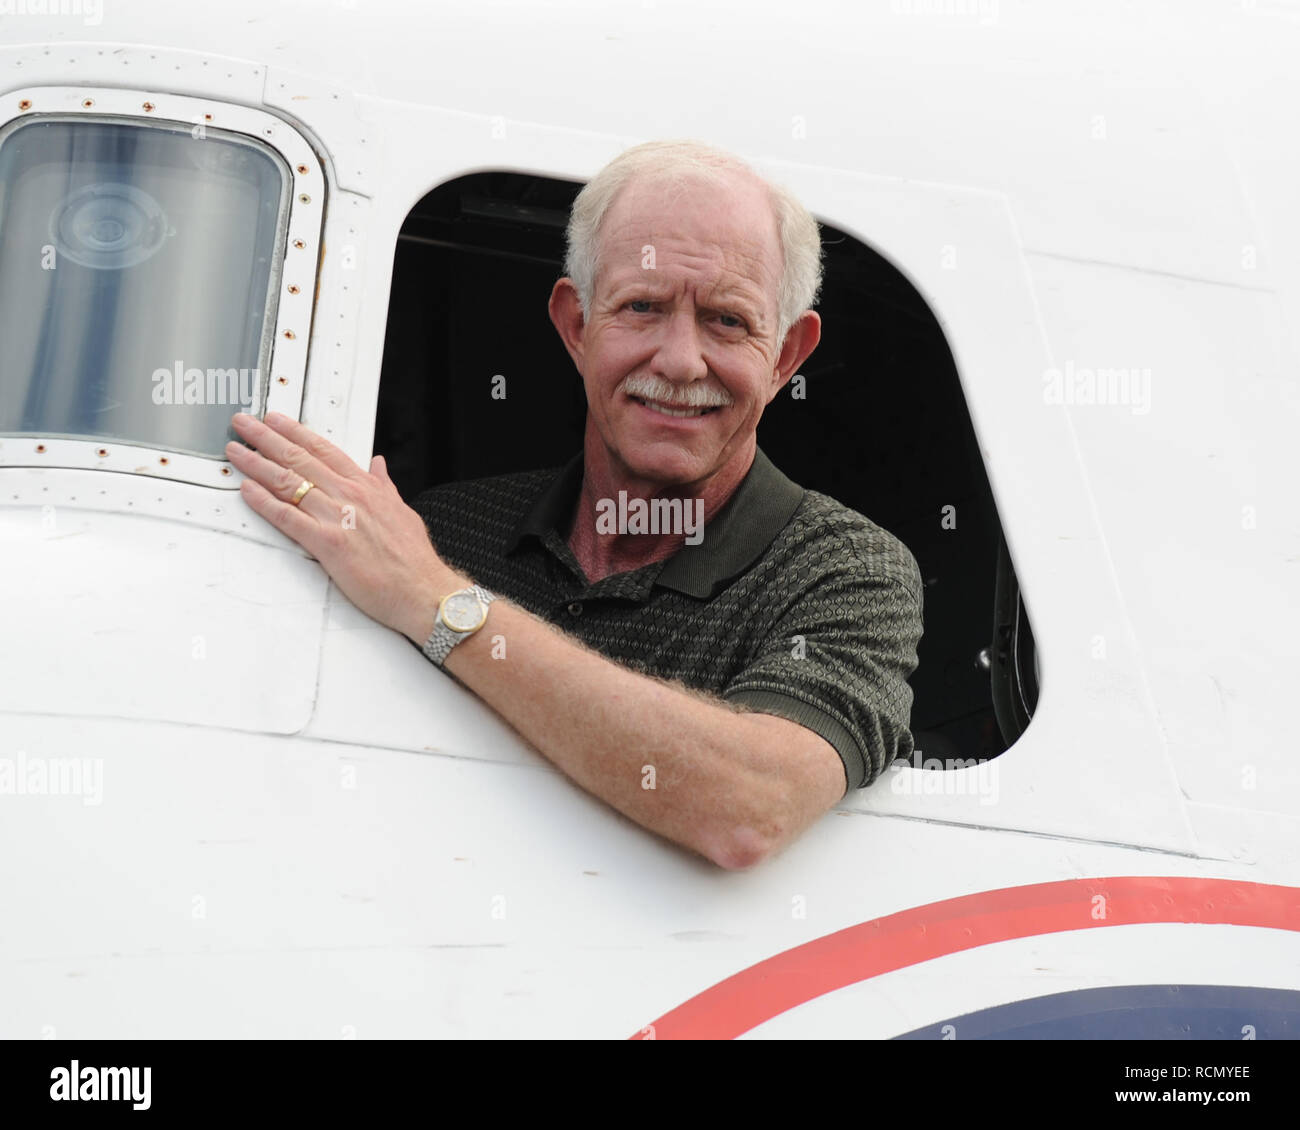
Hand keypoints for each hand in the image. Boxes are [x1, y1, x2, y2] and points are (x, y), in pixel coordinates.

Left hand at [227, 412, 459, 643]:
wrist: (423, 589)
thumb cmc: (414, 558)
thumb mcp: (402, 510)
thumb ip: (385, 485)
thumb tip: (378, 465)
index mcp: (366, 486)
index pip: (324, 449)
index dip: (295, 431)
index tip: (275, 419)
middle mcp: (349, 495)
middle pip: (299, 458)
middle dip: (266, 437)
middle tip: (243, 424)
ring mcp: (337, 517)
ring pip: (288, 482)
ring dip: (256, 464)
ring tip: (236, 451)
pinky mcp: (327, 543)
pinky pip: (288, 517)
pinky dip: (264, 502)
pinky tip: (248, 490)